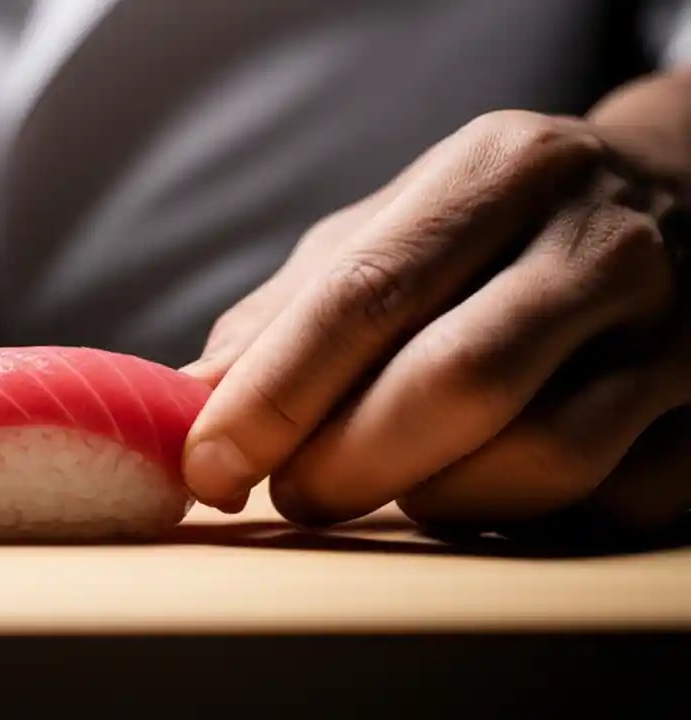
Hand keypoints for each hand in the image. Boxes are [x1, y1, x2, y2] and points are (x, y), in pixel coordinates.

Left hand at [183, 108, 690, 538]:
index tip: (210, 465)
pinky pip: (608, 503)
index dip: (275, 394)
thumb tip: (192, 399)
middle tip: (295, 493)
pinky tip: (493, 478)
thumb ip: (292, 310)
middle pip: (459, 383)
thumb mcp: (390, 229)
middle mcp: (602, 242)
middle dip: (349, 463)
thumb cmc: (492, 228)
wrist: (677, 200)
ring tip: (400, 475)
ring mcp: (680, 331)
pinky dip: (527, 513)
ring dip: (439, 497)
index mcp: (500, 173)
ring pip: (542, 461)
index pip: (367, 295)